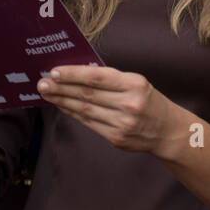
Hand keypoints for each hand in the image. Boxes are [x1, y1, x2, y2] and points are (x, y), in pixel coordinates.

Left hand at [38, 65, 180, 153]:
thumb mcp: (136, 83)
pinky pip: (89, 123)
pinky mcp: (116, 138)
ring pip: (84, 110)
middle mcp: (129, 105)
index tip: (54, 71)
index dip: (74, 74)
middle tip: (42, 83)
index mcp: (135, 85)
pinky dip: (73, 113)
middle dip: (61, 88)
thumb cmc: (148, 101)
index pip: (97, 77)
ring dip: (62, 101)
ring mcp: (122, 124)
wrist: (167, 130)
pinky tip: (63, 106)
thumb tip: (76, 74)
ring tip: (47, 93)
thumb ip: (110, 79)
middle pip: (87, 95)